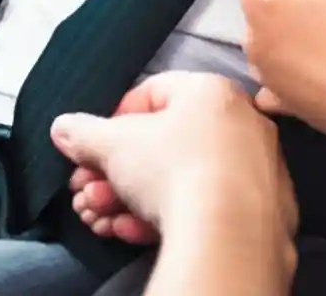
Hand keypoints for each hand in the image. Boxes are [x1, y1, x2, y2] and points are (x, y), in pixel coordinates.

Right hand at [51, 72, 296, 245]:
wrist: (227, 234)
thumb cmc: (172, 169)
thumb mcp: (113, 145)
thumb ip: (84, 133)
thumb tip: (64, 128)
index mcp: (211, 90)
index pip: (153, 93)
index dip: (113, 121)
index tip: (92, 148)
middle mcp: (242, 122)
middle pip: (163, 144)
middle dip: (115, 172)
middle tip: (86, 192)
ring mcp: (255, 168)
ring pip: (181, 180)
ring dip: (131, 199)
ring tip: (99, 218)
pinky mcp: (261, 212)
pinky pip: (205, 207)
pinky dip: (167, 218)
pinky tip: (131, 232)